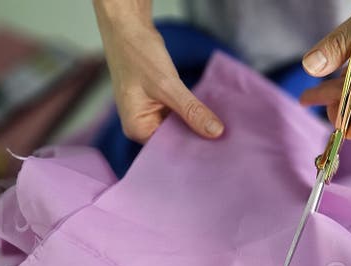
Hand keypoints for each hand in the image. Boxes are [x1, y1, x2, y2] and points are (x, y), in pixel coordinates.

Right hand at [93, 0, 223, 142]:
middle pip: (173, 140)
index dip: (190, 150)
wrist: (128, 28)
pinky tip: (208, 116)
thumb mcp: (168, 85)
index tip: (214, 153)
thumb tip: (215, 132)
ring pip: (177, 128)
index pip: (168, 149)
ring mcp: (149, 115)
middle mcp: (141, 126)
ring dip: (194, 125)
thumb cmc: (138, 55)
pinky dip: (190, 114)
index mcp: (137, 129)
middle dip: (194, 139)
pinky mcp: (157, 104)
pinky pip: (177, 115)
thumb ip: (192, 110)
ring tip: (219, 132)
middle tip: (222, 142)